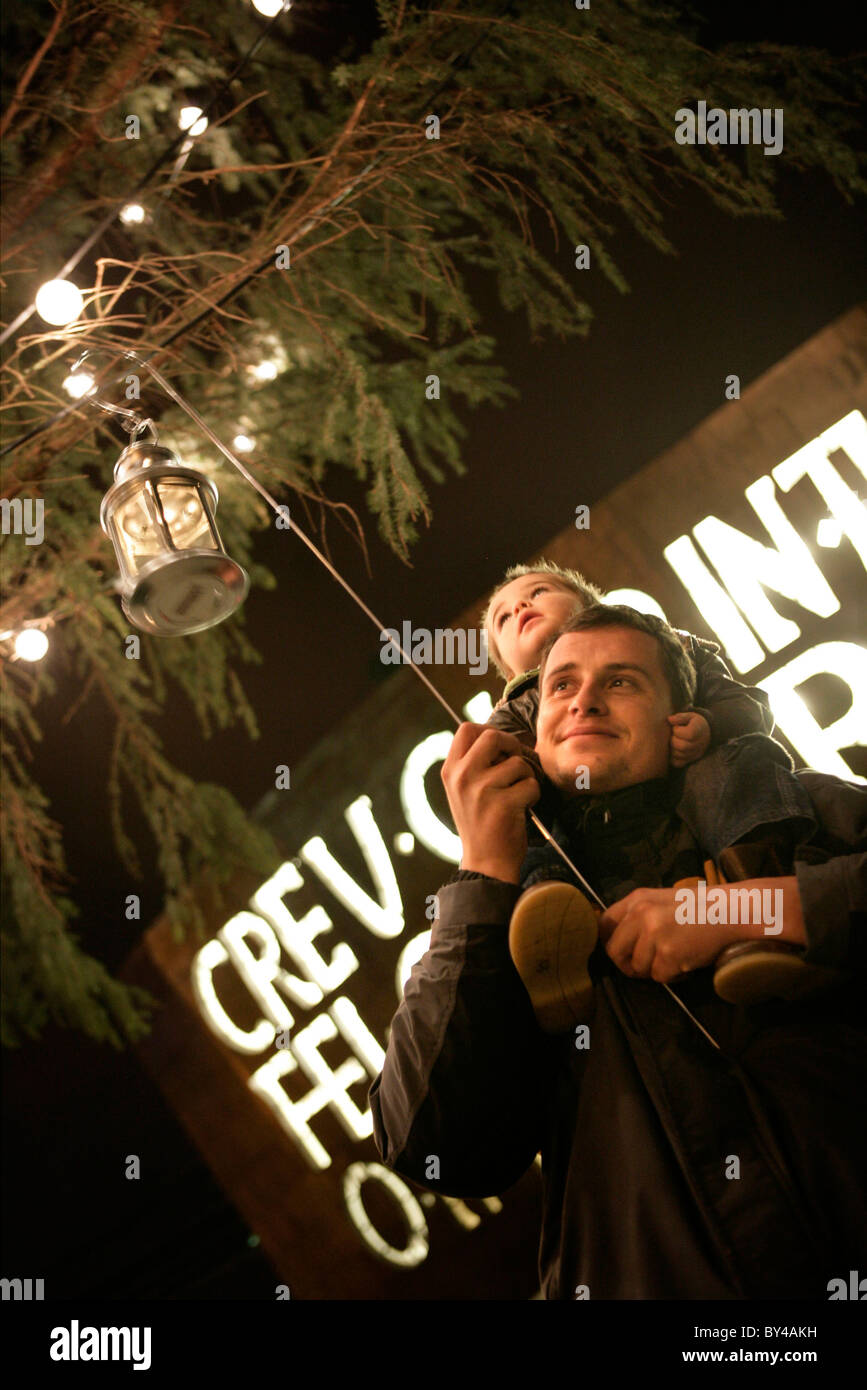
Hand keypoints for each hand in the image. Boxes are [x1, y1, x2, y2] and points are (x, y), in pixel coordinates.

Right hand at [441, 723, 539, 883]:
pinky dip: (534, 795)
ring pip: (518, 762)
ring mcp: (481, 790)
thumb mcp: (464, 791)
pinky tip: (523, 808)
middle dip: (512, 745)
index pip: (467, 729)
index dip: (489, 732)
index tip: (500, 749)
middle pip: (492, 736)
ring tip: (518, 795)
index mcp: (450, 770)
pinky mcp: (502, 804)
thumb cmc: (481, 824)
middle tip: (517, 763)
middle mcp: (462, 777)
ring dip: (526, 777)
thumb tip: (502, 736)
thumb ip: (475, 763)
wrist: (485, 863)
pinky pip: (531, 784)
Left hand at [597, 887, 740, 982]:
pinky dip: (672, 976)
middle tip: (646, 965)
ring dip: (654, 970)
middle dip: (628, 964)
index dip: (610, 942)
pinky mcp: (668, 954)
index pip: (603, 925)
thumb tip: (618, 941)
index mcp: (636, 899)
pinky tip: (685, 963)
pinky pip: (659, 976)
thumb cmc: (698, 908)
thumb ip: (637, 916)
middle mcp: (640, 914)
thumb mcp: (660, 901)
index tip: (622, 951)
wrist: (730, 911)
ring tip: (674, 958)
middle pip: (614, 951)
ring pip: (638, 968)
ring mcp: (653, 934)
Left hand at [668, 711, 710, 766]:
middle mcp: (699, 744)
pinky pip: (678, 763)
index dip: (678, 730)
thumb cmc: (694, 722)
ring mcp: (696, 754)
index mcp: (699, 731)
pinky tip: (673, 749)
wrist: (705, 732)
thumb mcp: (689, 716)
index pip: (689, 734)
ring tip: (673, 741)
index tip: (676, 727)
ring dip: (672, 748)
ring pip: (679, 755)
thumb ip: (680, 717)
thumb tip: (669, 719)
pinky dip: (672, 758)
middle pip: (683, 746)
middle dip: (673, 740)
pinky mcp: (690, 760)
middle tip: (672, 735)